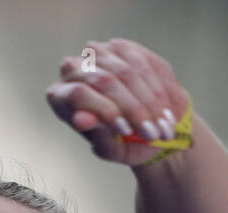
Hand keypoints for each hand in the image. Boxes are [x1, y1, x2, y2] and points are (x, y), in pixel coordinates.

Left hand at [46, 38, 190, 165]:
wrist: (146, 125)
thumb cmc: (122, 143)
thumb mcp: (112, 150)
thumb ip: (97, 139)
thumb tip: (81, 120)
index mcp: (60, 97)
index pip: (79, 94)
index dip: (105, 111)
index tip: (128, 130)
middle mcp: (73, 70)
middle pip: (104, 81)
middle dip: (133, 108)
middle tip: (152, 133)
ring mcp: (96, 55)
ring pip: (126, 70)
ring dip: (149, 100)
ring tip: (164, 126)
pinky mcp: (121, 48)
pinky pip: (142, 63)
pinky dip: (157, 88)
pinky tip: (166, 109)